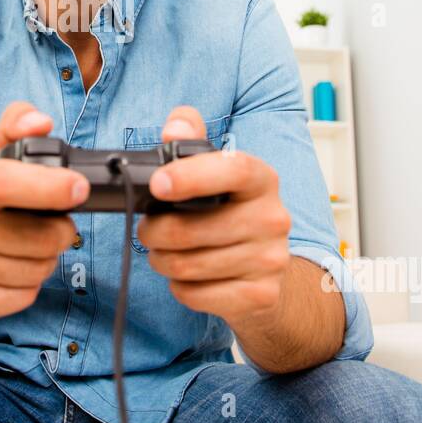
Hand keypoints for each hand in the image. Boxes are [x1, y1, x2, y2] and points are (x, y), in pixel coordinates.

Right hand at [0, 102, 87, 323]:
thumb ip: (17, 128)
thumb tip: (40, 122)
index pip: (2, 183)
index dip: (48, 186)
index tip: (79, 188)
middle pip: (37, 238)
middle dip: (60, 232)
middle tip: (53, 224)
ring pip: (35, 270)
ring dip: (45, 259)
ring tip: (29, 246)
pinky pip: (22, 297)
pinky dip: (28, 286)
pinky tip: (13, 270)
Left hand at [141, 106, 291, 324]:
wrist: (270, 270)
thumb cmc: (231, 213)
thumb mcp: (215, 172)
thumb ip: (190, 141)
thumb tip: (175, 127)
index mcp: (261, 179)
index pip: (232, 170)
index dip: (190, 176)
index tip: (157, 184)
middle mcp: (272, 218)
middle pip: (190, 229)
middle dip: (154, 231)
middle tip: (149, 230)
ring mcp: (270, 259)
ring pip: (186, 264)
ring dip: (162, 259)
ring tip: (165, 252)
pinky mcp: (261, 295)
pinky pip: (194, 293)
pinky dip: (180, 287)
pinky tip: (189, 276)